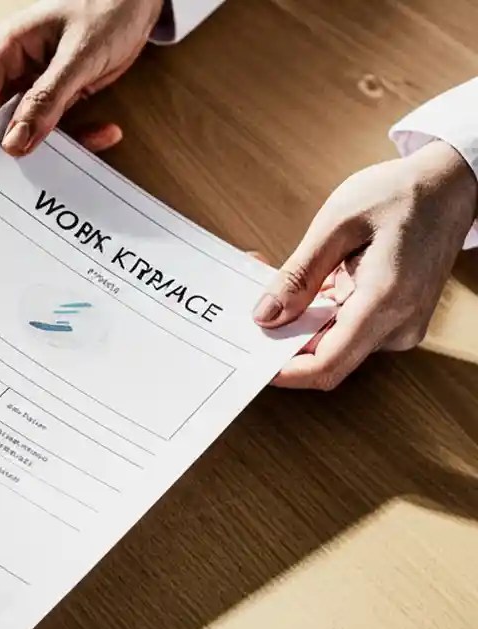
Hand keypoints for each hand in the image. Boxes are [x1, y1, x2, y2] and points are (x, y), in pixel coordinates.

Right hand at [0, 0, 163, 155]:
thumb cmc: (107, 8)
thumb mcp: (78, 57)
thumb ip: (45, 101)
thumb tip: (13, 143)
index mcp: (5, 49)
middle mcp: (15, 68)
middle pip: (0, 120)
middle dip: (18, 147)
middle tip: (32, 175)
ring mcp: (37, 83)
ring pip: (32, 129)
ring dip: (58, 144)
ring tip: (89, 144)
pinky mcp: (59, 94)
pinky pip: (59, 125)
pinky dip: (81, 135)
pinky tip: (106, 131)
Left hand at [253, 141, 477, 389]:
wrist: (449, 186)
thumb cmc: (401, 194)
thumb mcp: (337, 224)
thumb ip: (298, 276)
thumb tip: (265, 316)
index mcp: (386, 300)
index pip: (327, 363)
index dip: (283, 372)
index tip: (249, 358)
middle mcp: (398, 324)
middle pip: (325, 356)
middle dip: (282, 335)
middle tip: (250, 299)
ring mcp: (399, 325)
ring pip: (332, 342)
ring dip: (296, 320)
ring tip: (271, 275)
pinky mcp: (394, 318)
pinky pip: (345, 327)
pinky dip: (316, 311)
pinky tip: (302, 281)